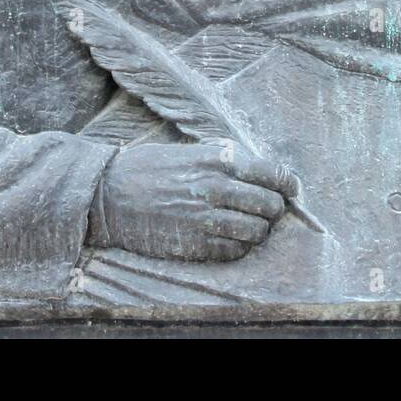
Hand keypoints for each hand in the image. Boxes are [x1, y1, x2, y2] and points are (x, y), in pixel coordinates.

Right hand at [87, 143, 298, 260]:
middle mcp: (216, 188)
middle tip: (269, 210)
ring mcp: (206, 219)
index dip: (288, 184)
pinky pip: (236, 251)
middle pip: (271, 206)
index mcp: (218, 160)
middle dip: (275, 209)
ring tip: (251, 225)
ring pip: (258, 232)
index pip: (273, 174)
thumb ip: (225, 158)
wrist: (110, 194)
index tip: (290, 190)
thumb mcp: (191, 150)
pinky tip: (232, 238)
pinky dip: (240, 246)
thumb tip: (261, 169)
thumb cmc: (150, 168)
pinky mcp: (195, 244)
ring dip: (260, 230)